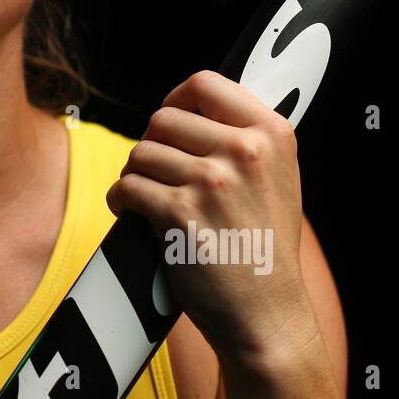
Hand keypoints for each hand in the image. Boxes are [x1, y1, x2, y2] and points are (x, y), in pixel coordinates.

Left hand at [105, 70, 318, 369]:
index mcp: (272, 134)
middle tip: (156, 171)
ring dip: (134, 175)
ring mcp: (212, 182)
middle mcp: (245, 152)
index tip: (169, 119)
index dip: (177, 99)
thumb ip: (246, 139)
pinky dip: (120, 200)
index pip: (205, 84)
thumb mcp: (278, 178)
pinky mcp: (180, 215)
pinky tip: (131, 211)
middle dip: (151, 145)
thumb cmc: (265, 249)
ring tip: (147, 196)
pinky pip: (126, 187)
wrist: (267, 314)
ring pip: (140, 154)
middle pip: (163, 118)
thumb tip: (195, 108)